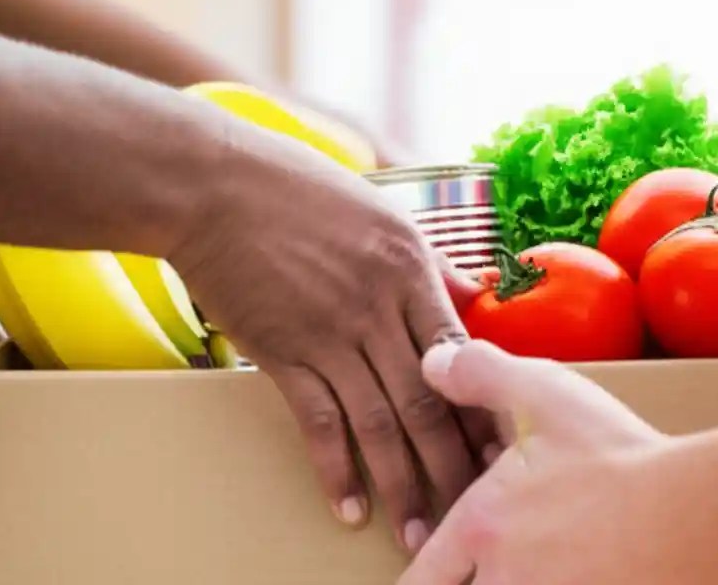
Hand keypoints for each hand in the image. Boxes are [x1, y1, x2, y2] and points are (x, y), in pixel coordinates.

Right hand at [170, 130, 494, 551]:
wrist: (214, 187)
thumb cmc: (298, 189)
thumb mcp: (382, 211)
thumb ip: (430, 261)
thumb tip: (475, 289)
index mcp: (409, 269)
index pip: (462, 355)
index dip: (485, 409)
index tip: (504, 450)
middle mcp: (377, 308)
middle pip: (428, 401)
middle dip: (453, 464)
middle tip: (474, 511)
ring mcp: (328, 334)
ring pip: (379, 423)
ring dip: (402, 483)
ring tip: (418, 531)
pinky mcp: (282, 353)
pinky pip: (318, 422)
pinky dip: (335, 468)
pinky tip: (349, 506)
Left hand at [398, 340, 666, 584]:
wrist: (696, 516)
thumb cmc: (618, 456)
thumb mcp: (544, 393)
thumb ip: (480, 374)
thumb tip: (430, 365)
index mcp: (482, 528)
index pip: (422, 576)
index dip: (421, 575)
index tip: (429, 571)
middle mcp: (505, 582)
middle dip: (464, 584)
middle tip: (478, 568)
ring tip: (532, 569)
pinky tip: (580, 570)